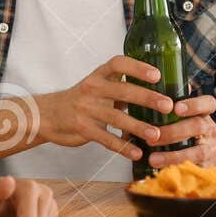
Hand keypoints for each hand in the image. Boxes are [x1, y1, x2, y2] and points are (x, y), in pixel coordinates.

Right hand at [37, 55, 172, 163]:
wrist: (47, 115)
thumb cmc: (81, 100)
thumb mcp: (97, 87)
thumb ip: (120, 89)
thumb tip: (155, 95)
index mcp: (99, 75)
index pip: (118, 64)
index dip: (138, 67)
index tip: (157, 75)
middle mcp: (93, 89)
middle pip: (123, 91)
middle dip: (148, 98)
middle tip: (168, 106)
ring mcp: (87, 109)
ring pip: (117, 118)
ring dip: (139, 127)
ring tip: (156, 135)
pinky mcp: (84, 129)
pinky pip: (107, 139)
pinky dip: (123, 147)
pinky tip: (137, 153)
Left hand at [145, 94, 215, 168]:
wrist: (208, 154)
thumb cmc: (187, 130)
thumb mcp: (183, 116)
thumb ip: (169, 107)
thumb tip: (143, 98)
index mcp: (204, 113)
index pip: (208, 103)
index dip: (194, 104)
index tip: (176, 108)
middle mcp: (209, 129)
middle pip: (198, 126)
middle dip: (174, 132)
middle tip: (152, 137)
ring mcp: (209, 148)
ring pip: (196, 152)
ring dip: (172, 155)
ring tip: (152, 158)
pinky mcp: (206, 167)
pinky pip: (193, 169)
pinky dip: (176, 170)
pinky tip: (161, 171)